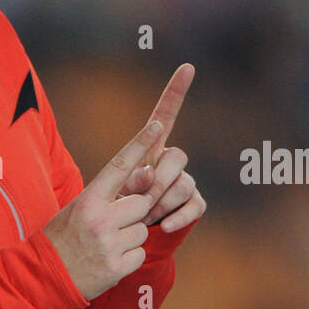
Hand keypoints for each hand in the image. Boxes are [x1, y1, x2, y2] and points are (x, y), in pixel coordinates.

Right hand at [44, 117, 161, 301]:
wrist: (41, 277)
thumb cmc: (62, 238)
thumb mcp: (77, 210)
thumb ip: (107, 197)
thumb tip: (146, 179)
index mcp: (88, 200)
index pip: (119, 166)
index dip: (139, 144)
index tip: (156, 127)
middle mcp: (99, 219)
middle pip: (142, 202)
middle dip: (135, 213)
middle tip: (113, 225)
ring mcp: (108, 244)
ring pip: (143, 231)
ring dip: (131, 238)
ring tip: (106, 246)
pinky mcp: (116, 267)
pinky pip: (140, 254)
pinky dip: (129, 259)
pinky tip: (108, 261)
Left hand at [117, 64, 205, 232]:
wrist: (122, 241)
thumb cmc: (112, 213)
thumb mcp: (113, 193)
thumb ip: (128, 180)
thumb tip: (149, 174)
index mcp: (150, 150)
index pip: (165, 116)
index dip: (175, 93)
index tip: (187, 67)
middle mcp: (170, 162)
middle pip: (178, 156)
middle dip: (158, 180)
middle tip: (139, 202)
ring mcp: (183, 183)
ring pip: (184, 183)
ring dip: (162, 203)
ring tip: (143, 218)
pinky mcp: (192, 205)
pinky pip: (195, 205)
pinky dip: (179, 217)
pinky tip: (164, 226)